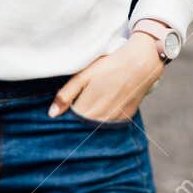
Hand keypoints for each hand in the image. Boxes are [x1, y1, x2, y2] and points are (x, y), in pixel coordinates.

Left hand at [47, 34, 163, 121]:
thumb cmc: (109, 67)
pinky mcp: (125, 119)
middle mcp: (101, 120)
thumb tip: (52, 114)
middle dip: (76, 120)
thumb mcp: (83, 76)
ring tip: (91, 102)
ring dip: (90, 120)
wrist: (140, 64)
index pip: (69, 123)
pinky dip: (103, 119)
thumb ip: (66, 95)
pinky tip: (103, 105)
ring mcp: (115, 121)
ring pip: (95, 127)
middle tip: (75, 105)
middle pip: (82, 127)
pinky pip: (109, 124)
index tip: (63, 109)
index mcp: (87, 110)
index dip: (65, 116)